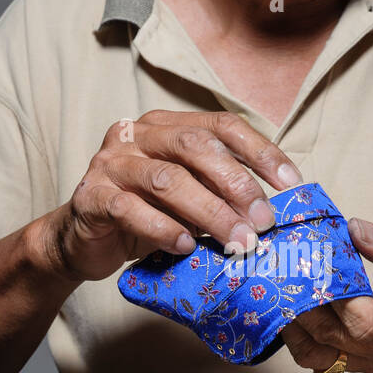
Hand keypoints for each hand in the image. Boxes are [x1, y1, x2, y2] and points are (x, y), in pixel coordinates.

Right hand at [36, 110, 301, 283]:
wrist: (81, 240)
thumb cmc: (143, 215)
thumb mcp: (187, 199)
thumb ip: (218, 193)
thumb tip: (271, 211)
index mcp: (166, 126)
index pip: (221, 125)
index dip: (260, 151)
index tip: (291, 184)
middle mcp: (137, 135)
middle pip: (195, 147)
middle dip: (236, 184)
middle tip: (263, 221)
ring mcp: (111, 164)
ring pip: (167, 180)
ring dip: (209, 212)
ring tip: (236, 241)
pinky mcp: (90, 197)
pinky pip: (130, 209)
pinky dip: (163, 229)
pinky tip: (185, 247)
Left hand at [282, 220, 372, 372]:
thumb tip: (354, 231)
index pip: (367, 324)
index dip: (335, 298)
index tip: (316, 263)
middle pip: (336, 340)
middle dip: (303, 303)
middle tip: (282, 267)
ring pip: (319, 356)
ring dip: (293, 323)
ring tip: (280, 287)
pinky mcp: (361, 363)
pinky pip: (320, 356)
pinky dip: (299, 332)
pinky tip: (290, 302)